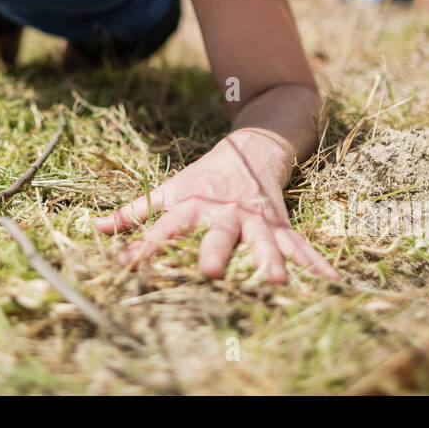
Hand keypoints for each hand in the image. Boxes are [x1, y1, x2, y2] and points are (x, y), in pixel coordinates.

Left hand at [93, 131, 339, 283]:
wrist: (255, 144)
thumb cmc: (207, 175)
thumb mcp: (170, 189)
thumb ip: (135, 212)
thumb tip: (95, 227)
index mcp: (194, 204)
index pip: (165, 226)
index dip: (145, 244)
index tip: (128, 264)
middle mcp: (225, 212)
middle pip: (218, 233)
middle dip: (214, 251)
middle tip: (208, 272)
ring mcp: (256, 216)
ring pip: (262, 240)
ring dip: (270, 261)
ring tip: (276, 283)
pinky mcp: (281, 220)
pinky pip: (299, 245)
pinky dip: (316, 263)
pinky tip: (332, 282)